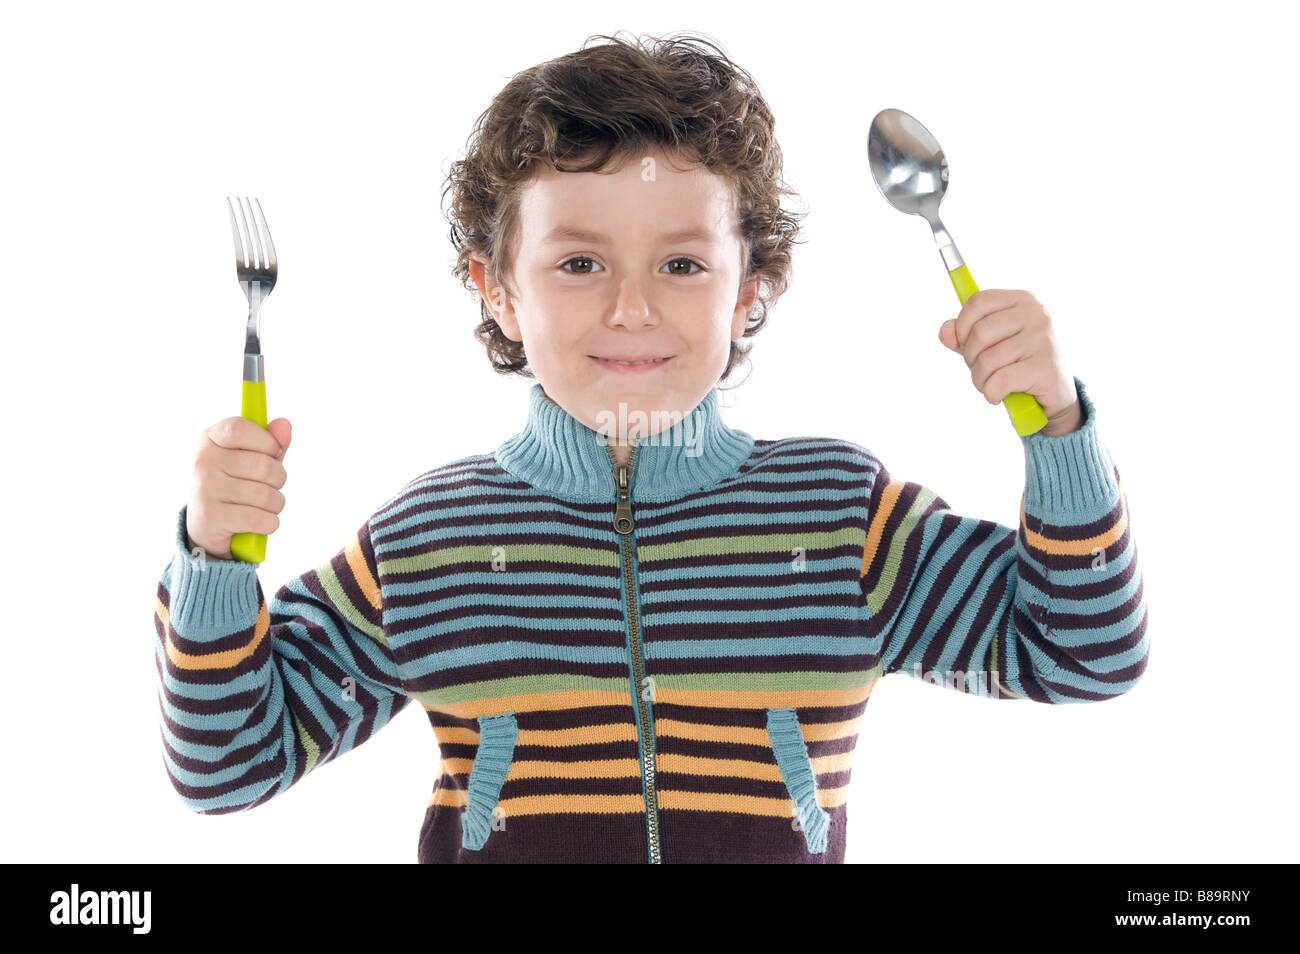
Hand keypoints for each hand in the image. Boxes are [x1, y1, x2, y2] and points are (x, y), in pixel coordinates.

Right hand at [186, 417, 291, 559]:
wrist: (207, 525)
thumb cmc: (236, 483)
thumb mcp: (251, 457)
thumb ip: (270, 441)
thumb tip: (284, 425)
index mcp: (210, 439)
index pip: (240, 428)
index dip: (266, 441)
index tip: (272, 452)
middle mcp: (203, 461)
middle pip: (263, 466)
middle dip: (279, 479)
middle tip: (269, 485)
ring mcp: (205, 489)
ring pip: (265, 495)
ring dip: (276, 504)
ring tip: (263, 506)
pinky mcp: (211, 517)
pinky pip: (259, 519)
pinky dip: (269, 523)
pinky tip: (260, 522)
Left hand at [938, 289, 1080, 435]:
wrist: (1055, 392)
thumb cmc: (1019, 362)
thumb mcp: (991, 344)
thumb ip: (964, 336)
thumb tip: (945, 331)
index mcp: (1022, 300)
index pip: (978, 302)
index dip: (962, 326)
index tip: (965, 344)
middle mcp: (1036, 314)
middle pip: (979, 333)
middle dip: (970, 358)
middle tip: (982, 370)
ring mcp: (1043, 340)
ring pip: (987, 361)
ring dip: (980, 380)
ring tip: (991, 384)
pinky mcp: (1045, 367)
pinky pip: (999, 381)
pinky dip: (991, 394)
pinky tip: (999, 396)